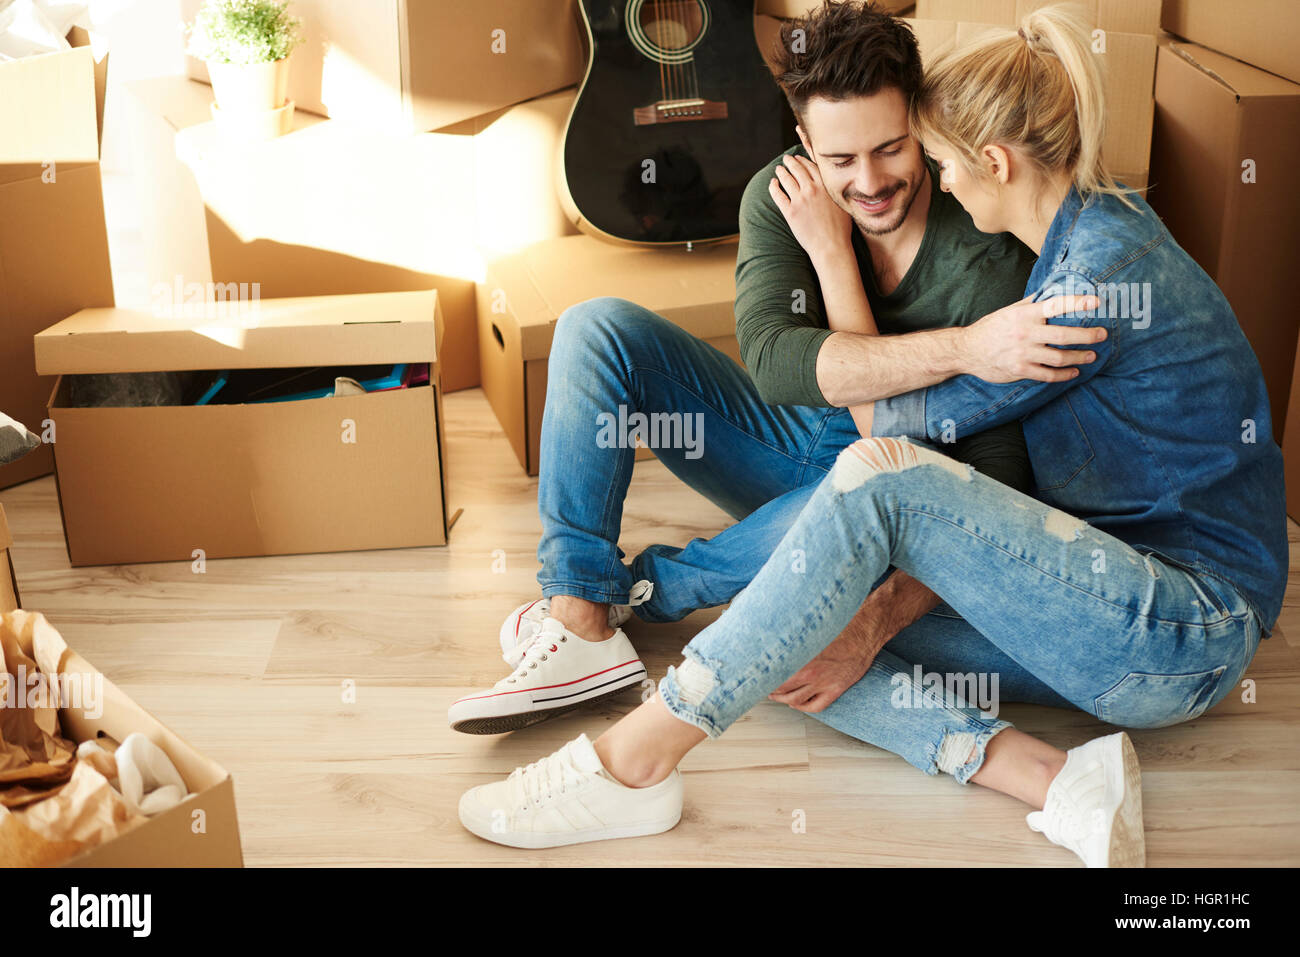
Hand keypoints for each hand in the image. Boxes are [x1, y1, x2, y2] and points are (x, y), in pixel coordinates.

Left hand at [768, 633, 876, 712]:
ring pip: (796, 700)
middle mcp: (811, 673)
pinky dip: (803, 708)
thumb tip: (776, 635)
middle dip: (771, 690)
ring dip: (783, 700)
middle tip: (763, 687)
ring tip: (775, 696)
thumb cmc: (840, 624)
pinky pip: (816, 706)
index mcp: (802, 657)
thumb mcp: (811, 628)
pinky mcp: (835, 690)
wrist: (865, 632)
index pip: (775, 674)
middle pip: (783, 690)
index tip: (757, 676)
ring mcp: (824, 684)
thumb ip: (793, 637)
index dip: (764, 677)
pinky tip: (796, 705)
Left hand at [769, 154, 852, 262]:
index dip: (804, 161)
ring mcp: (800, 200)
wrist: (831, 247)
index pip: (812, 167)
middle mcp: (812, 190)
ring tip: (778, 169)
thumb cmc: (841, 230)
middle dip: (791, 162)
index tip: (799, 158)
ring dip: (781, 172)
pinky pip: (778, 195)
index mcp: (825, 186)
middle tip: (786, 159)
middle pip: (798, 170)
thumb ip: (836, 192)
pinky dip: (773, 187)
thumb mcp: (843, 204)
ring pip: (787, 180)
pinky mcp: (790, 212)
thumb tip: (837, 186)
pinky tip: (772, 183)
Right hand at [962, 294, 1106, 383]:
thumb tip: (1053, 290)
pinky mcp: (1019, 370)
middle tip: (1102, 334)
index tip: (1096, 301)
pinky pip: (1048, 375)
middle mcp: (1025, 333)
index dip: (1077, 303)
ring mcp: (1023, 353)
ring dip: (1080, 357)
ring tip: (1092, 356)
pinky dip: (1064, 375)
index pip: (1056, 305)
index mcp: (1024, 315)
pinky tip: (1074, 372)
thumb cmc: (990, 328)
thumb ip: (1031, 303)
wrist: (967, 350)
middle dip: (1088, 336)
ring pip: (1059, 357)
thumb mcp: (1009, 310)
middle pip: (1064, 336)